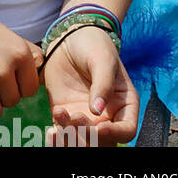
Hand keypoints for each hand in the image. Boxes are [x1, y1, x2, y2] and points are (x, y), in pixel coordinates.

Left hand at [43, 27, 138, 145]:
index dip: (115, 134)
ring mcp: (85, 116)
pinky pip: (62, 130)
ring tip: (60, 118)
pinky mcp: (65, 112)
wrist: (69, 36)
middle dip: (89, 136)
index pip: (126, 130)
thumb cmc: (94, 46)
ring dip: (71, 138)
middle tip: (75, 119)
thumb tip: (97, 110)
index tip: (99, 127)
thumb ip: (103, 84)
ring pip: (82, 140)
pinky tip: (51, 127)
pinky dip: (57, 133)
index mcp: (124, 105)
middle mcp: (107, 116)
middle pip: (103, 141)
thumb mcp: (102, 60)